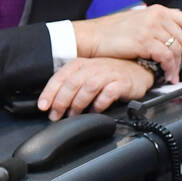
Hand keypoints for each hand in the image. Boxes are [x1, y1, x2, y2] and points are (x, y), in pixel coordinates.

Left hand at [37, 57, 156, 120]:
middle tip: (56, 115)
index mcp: (80, 65)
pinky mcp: (122, 83)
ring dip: (78, 103)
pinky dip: (100, 103)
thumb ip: (71, 86)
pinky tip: (95, 111)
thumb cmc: (109, 76)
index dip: (49, 92)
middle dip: (61, 101)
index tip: (43, 106)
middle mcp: (93, 67)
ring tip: (73, 115)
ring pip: (88, 87)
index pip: (60, 77)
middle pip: (72, 83)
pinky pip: (109, 93)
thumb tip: (52, 104)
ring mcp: (108, 74)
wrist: (138, 70)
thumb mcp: (86, 76)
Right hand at [73, 4, 181, 83]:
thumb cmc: (108, 32)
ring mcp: (151, 28)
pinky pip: (166, 57)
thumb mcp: (136, 22)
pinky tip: (168, 75)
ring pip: (177, 49)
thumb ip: (154, 26)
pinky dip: (169, 69)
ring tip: (175, 76)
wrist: (89, 36)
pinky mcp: (144, 41)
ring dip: (178, 66)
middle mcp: (157, 16)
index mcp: (157, 10)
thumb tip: (169, 37)